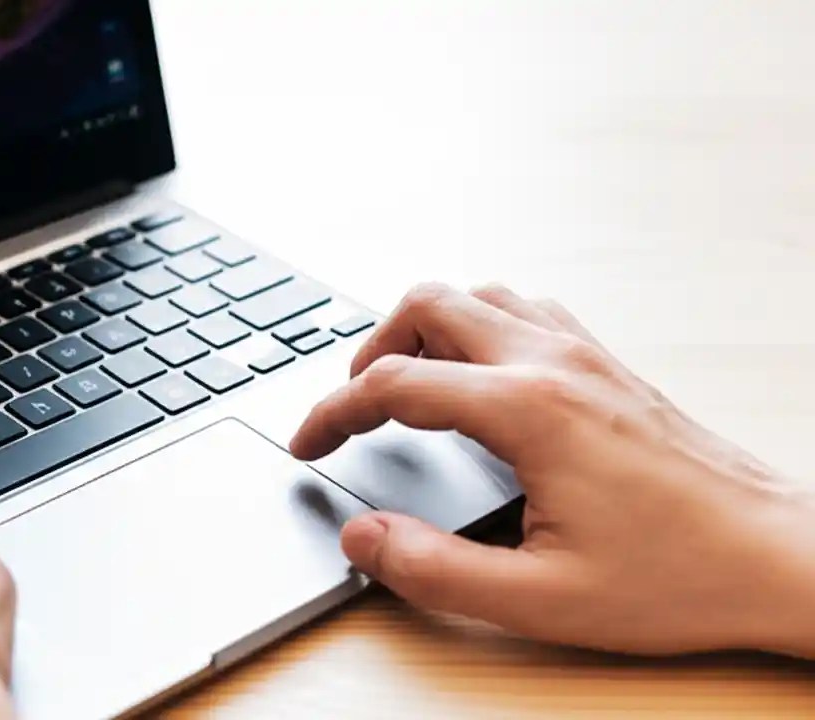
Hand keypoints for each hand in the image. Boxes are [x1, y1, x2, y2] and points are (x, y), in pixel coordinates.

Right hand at [291, 283, 814, 657]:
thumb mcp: (540, 599)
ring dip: (425, 327)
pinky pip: (524, 309)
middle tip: (352, 407)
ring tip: (403, 382)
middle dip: (371, 350)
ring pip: (479, 295)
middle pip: (430, 305)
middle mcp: (552, 363)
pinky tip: (478, 372)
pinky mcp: (607, 365)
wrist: (777, 556)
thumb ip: (434, 570)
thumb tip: (363, 538)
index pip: (397, 385)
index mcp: (528, 410)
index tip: (309, 442)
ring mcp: (585, 355)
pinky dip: (477, 324)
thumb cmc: (677, 575)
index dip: (333, 413)